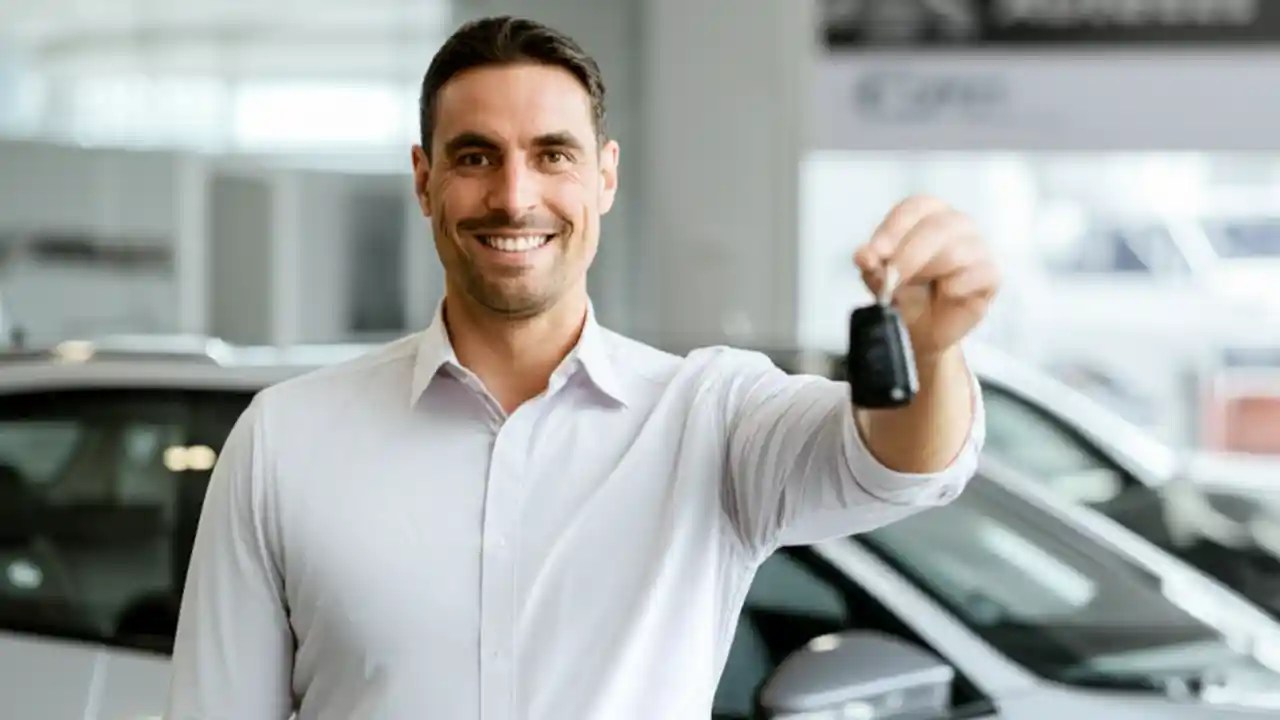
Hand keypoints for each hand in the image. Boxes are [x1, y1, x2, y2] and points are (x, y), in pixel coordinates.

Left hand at [853, 196, 999, 359]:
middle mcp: (957, 224)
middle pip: (936, 227)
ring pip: (956, 252)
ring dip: (929, 274)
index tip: (874, 254)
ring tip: (916, 289)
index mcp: (928, 214)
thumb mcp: (879, 280)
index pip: (915, 207)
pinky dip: (955, 287)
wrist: (922, 332)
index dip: (893, 229)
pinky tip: (944, 295)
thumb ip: (872, 266)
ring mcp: (978, 247)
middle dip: (908, 256)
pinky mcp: (991, 274)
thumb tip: (863, 255)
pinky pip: (978, 273)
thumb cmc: (904, 295)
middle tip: (891, 281)